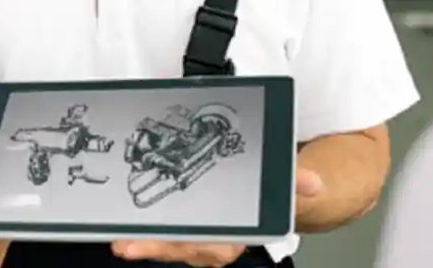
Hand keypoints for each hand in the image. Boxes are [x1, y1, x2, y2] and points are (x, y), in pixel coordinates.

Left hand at [109, 168, 327, 265]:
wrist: (259, 205)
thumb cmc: (261, 199)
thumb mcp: (280, 188)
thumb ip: (294, 183)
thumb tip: (314, 183)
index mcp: (238, 237)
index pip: (214, 246)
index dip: (193, 247)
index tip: (176, 243)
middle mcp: (213, 245)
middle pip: (181, 250)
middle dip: (155, 249)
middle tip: (127, 245)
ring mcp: (192, 243)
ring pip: (166, 248)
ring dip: (142, 246)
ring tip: (118, 243)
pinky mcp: (176, 236)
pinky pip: (158, 240)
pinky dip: (141, 237)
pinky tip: (120, 233)